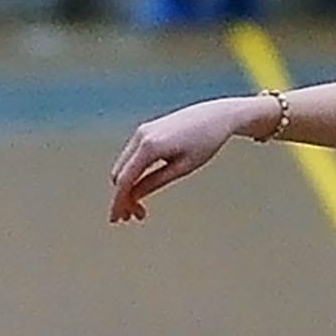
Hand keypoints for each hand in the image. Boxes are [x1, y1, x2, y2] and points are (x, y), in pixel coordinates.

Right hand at [108, 97, 252, 222]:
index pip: (125, 180)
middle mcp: (141, 136)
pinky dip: (133, 174)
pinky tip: (142, 186)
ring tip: (141, 207)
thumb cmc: (206, 141)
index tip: (116, 219)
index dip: (118, 202)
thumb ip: (155, 182)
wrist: (219, 115)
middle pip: (120, 174)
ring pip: (124, 166)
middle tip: (137, 216)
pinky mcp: (147, 130)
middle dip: (124, 197)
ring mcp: (142, 131)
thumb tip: (135, 196)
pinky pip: (132, 157)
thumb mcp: (182, 168)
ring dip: (128, 187)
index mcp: (150, 146)